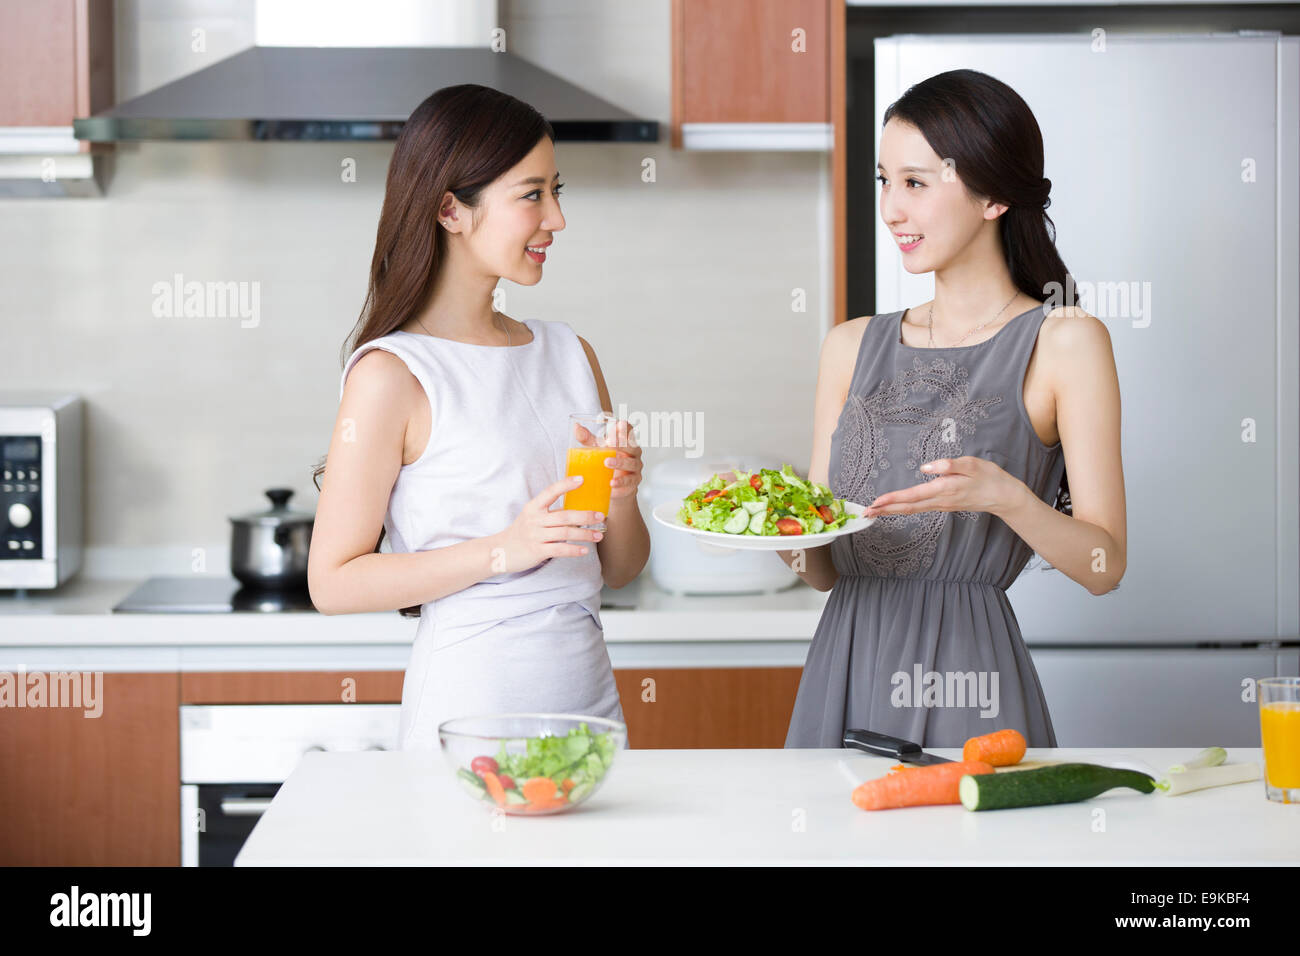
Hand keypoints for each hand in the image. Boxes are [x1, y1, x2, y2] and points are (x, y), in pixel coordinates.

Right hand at [492, 475, 603, 573]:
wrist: (500, 551)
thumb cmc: (522, 532)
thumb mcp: (531, 516)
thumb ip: (549, 512)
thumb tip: (576, 508)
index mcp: (533, 507)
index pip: (551, 492)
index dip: (566, 484)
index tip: (582, 479)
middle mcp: (534, 520)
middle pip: (564, 516)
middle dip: (585, 516)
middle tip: (600, 516)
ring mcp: (535, 536)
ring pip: (565, 533)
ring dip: (585, 534)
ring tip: (599, 535)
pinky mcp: (536, 551)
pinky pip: (559, 549)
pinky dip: (574, 550)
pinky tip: (585, 550)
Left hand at [574, 418, 642, 500]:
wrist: (612, 484)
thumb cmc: (605, 460)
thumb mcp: (595, 448)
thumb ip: (587, 438)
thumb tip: (576, 427)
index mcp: (625, 440)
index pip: (629, 430)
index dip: (625, 427)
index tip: (617, 424)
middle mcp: (633, 452)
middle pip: (632, 445)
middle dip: (622, 442)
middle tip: (610, 442)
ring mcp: (635, 466)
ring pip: (632, 463)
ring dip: (619, 462)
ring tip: (606, 462)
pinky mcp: (633, 481)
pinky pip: (629, 481)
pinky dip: (621, 481)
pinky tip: (612, 482)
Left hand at [863, 456, 1020, 517]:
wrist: (1004, 497)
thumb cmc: (989, 477)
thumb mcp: (972, 464)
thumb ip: (948, 465)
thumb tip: (925, 468)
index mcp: (945, 489)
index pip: (913, 496)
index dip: (893, 499)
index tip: (876, 502)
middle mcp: (940, 501)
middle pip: (908, 507)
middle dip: (885, 510)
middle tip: (865, 513)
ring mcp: (942, 505)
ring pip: (912, 509)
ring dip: (892, 511)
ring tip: (874, 511)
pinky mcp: (944, 505)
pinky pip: (920, 508)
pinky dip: (904, 508)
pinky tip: (895, 508)